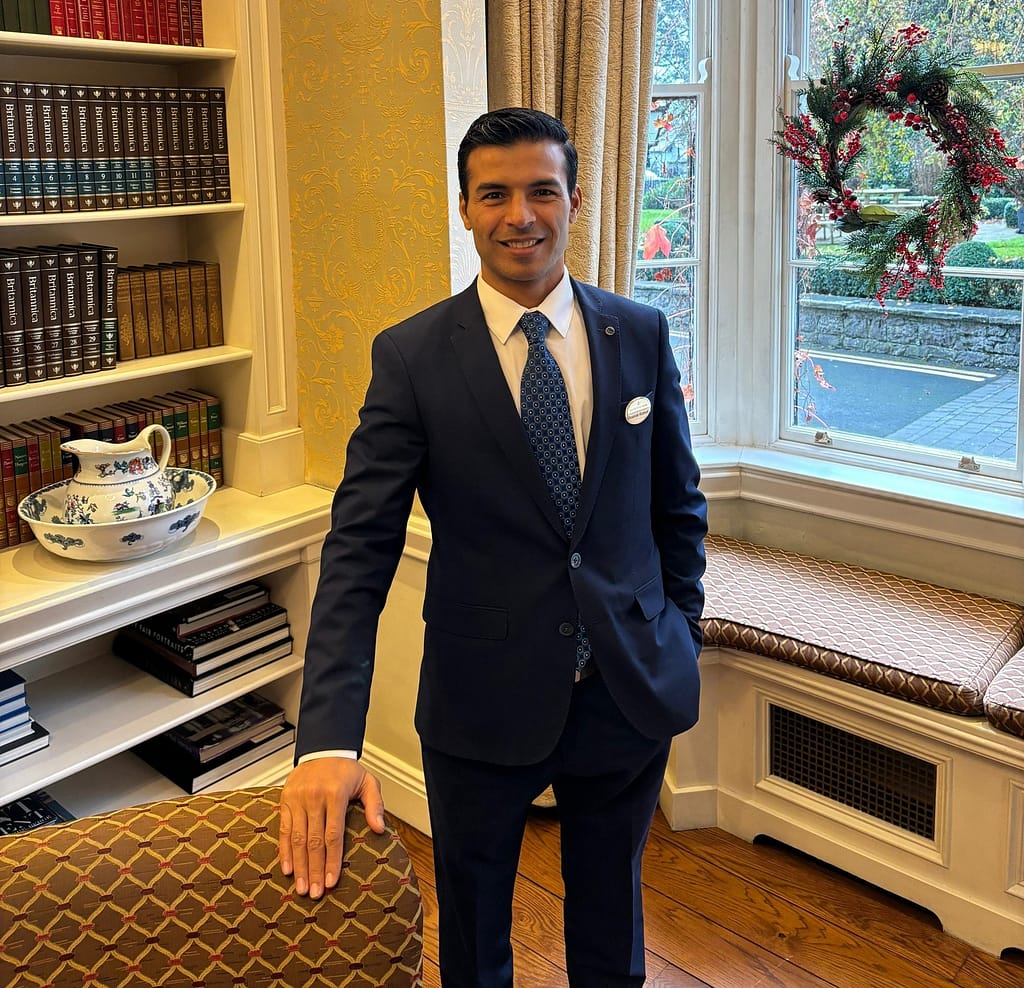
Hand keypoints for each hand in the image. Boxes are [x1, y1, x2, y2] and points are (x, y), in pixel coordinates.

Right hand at [278, 757, 384, 897]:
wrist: (323, 749)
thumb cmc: (346, 770)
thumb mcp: (367, 781)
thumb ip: (374, 804)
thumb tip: (378, 828)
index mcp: (335, 794)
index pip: (333, 835)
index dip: (332, 861)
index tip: (331, 881)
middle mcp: (313, 797)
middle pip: (313, 842)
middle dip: (314, 870)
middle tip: (315, 893)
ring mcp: (297, 799)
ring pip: (297, 839)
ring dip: (298, 866)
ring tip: (301, 888)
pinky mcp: (285, 801)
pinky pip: (284, 830)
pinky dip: (284, 851)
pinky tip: (286, 869)